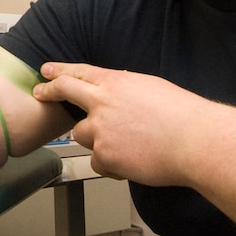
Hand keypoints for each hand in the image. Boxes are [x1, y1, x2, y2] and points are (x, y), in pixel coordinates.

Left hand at [33, 62, 218, 185]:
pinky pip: (97, 162)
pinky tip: (132, 162)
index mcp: (116, 82)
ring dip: (96, 140)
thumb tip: (114, 96)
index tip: (48, 70)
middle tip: (40, 93)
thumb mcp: (150, 88)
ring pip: (81, 135)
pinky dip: (111, 164)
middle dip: (49, 92)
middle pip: (65, 92)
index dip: (60, 71)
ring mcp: (100, 129)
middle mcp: (102, 102)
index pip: (80, 72)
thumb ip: (124, 91)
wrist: (195, 141)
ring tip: (126, 145)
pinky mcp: (104, 154)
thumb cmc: (183, 116)